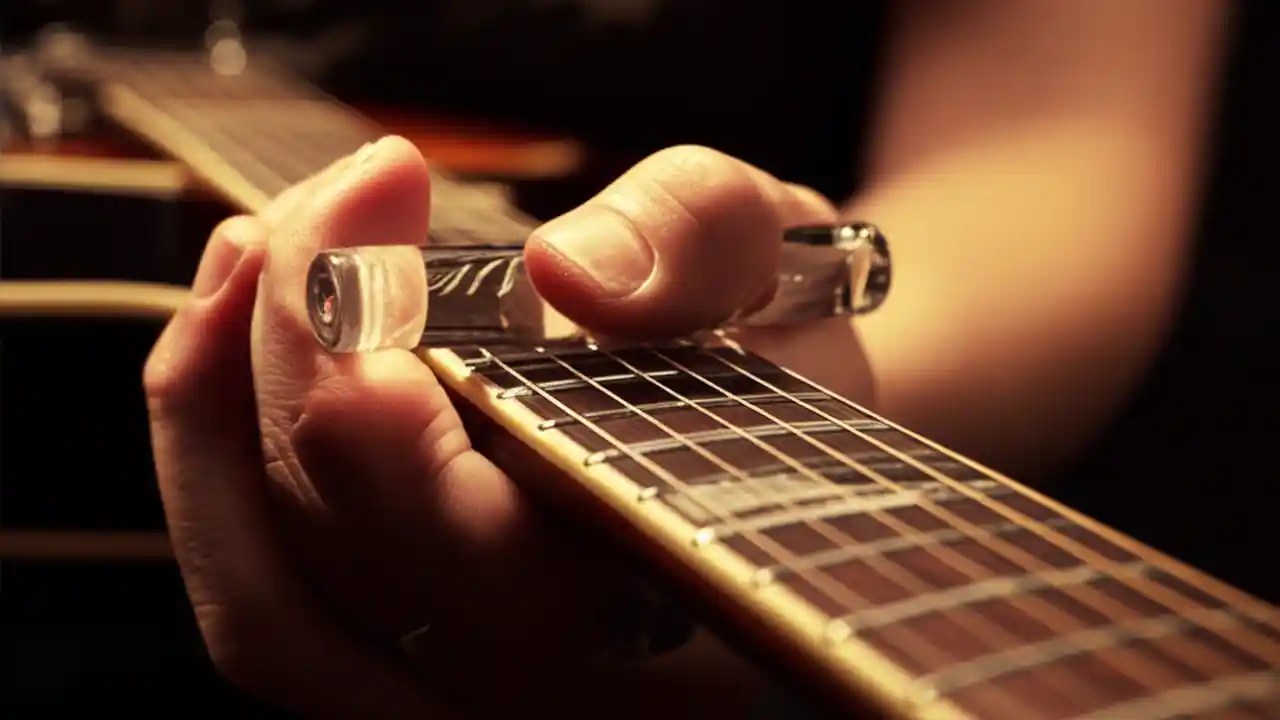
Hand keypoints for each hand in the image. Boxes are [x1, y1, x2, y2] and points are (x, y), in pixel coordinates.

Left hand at [144, 137, 873, 717]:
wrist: (781, 431)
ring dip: (214, 421)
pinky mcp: (412, 661)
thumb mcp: (778, 253)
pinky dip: (218, 477)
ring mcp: (476, 687)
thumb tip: (572, 275)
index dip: (365, 347)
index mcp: (672, 588)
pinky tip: (238, 349)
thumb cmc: (776, 347)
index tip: (383, 186)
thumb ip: (702, 240)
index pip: (468, 530)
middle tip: (338, 199)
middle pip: (347, 549)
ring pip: (270, 610)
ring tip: (256, 256)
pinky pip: (269, 608)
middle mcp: (566, 679)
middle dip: (292, 339)